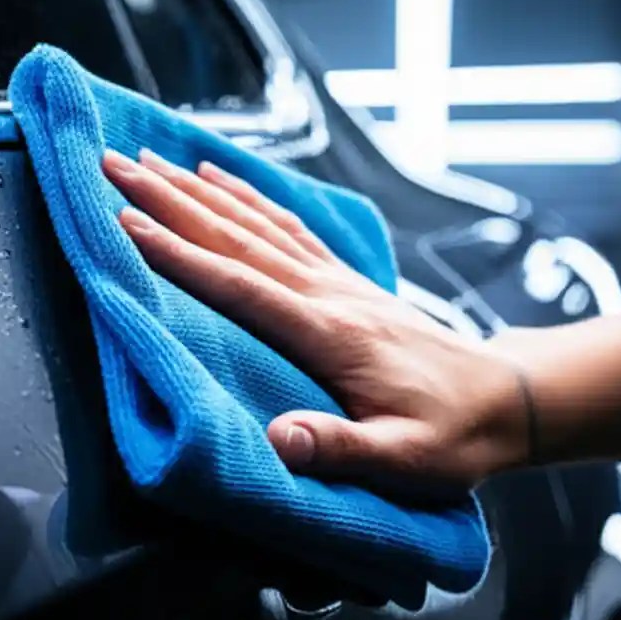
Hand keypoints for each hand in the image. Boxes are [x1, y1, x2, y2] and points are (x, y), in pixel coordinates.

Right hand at [102, 149, 529, 495]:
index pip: (239, 284)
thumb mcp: (404, 459)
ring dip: (196, 189)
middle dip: (169, 199)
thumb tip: (278, 439)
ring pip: (253, 221)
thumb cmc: (452, 434)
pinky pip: (285, 224)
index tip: (127, 224)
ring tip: (148, 160)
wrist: (505, 400)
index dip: (179, 255)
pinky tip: (218, 175)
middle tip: (114, 166)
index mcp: (329, 334)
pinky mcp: (342, 278)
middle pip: (233, 236)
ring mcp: (335, 279)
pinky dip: (246, 195)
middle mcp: (326, 292)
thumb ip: (341, 448)